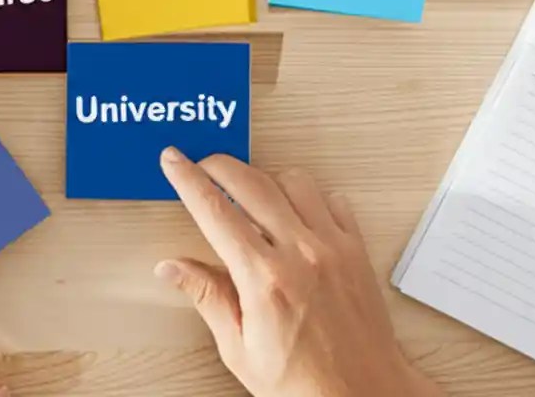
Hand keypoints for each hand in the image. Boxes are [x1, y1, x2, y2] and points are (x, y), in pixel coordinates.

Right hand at [156, 148, 441, 396]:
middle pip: (251, 182)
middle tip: (202, 165)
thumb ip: (207, 297)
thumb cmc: (303, 382)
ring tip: (248, 191)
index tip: (174, 160)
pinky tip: (295, 211)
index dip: (188, 179)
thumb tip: (171, 268)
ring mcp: (333, 247)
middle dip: (219, 164)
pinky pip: (333, 199)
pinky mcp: (356, 249)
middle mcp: (301, 254)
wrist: (364, 393)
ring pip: (295, 181)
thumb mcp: (239, 349)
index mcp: (264, 280)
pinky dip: (309, 196)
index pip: (215, 211)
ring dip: (265, 178)